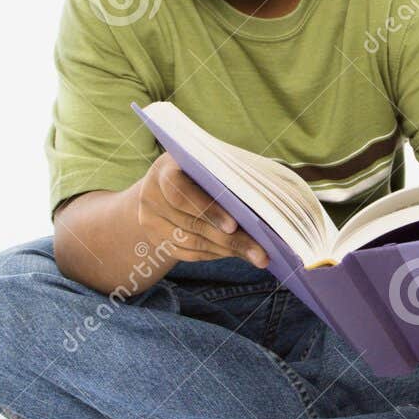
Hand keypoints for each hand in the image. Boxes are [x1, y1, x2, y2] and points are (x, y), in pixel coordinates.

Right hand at [135, 152, 269, 266]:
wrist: (166, 182)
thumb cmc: (200, 167)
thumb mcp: (209, 163)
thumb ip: (229, 175)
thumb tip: (268, 196)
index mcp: (165, 170)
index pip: (181, 192)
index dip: (207, 209)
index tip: (234, 225)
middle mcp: (152, 196)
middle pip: (192, 223)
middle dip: (230, 240)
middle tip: (261, 252)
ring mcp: (151, 220)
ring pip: (191, 243)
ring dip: (227, 250)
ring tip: (257, 256)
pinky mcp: (157, 240)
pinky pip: (188, 254)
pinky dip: (215, 254)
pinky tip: (237, 253)